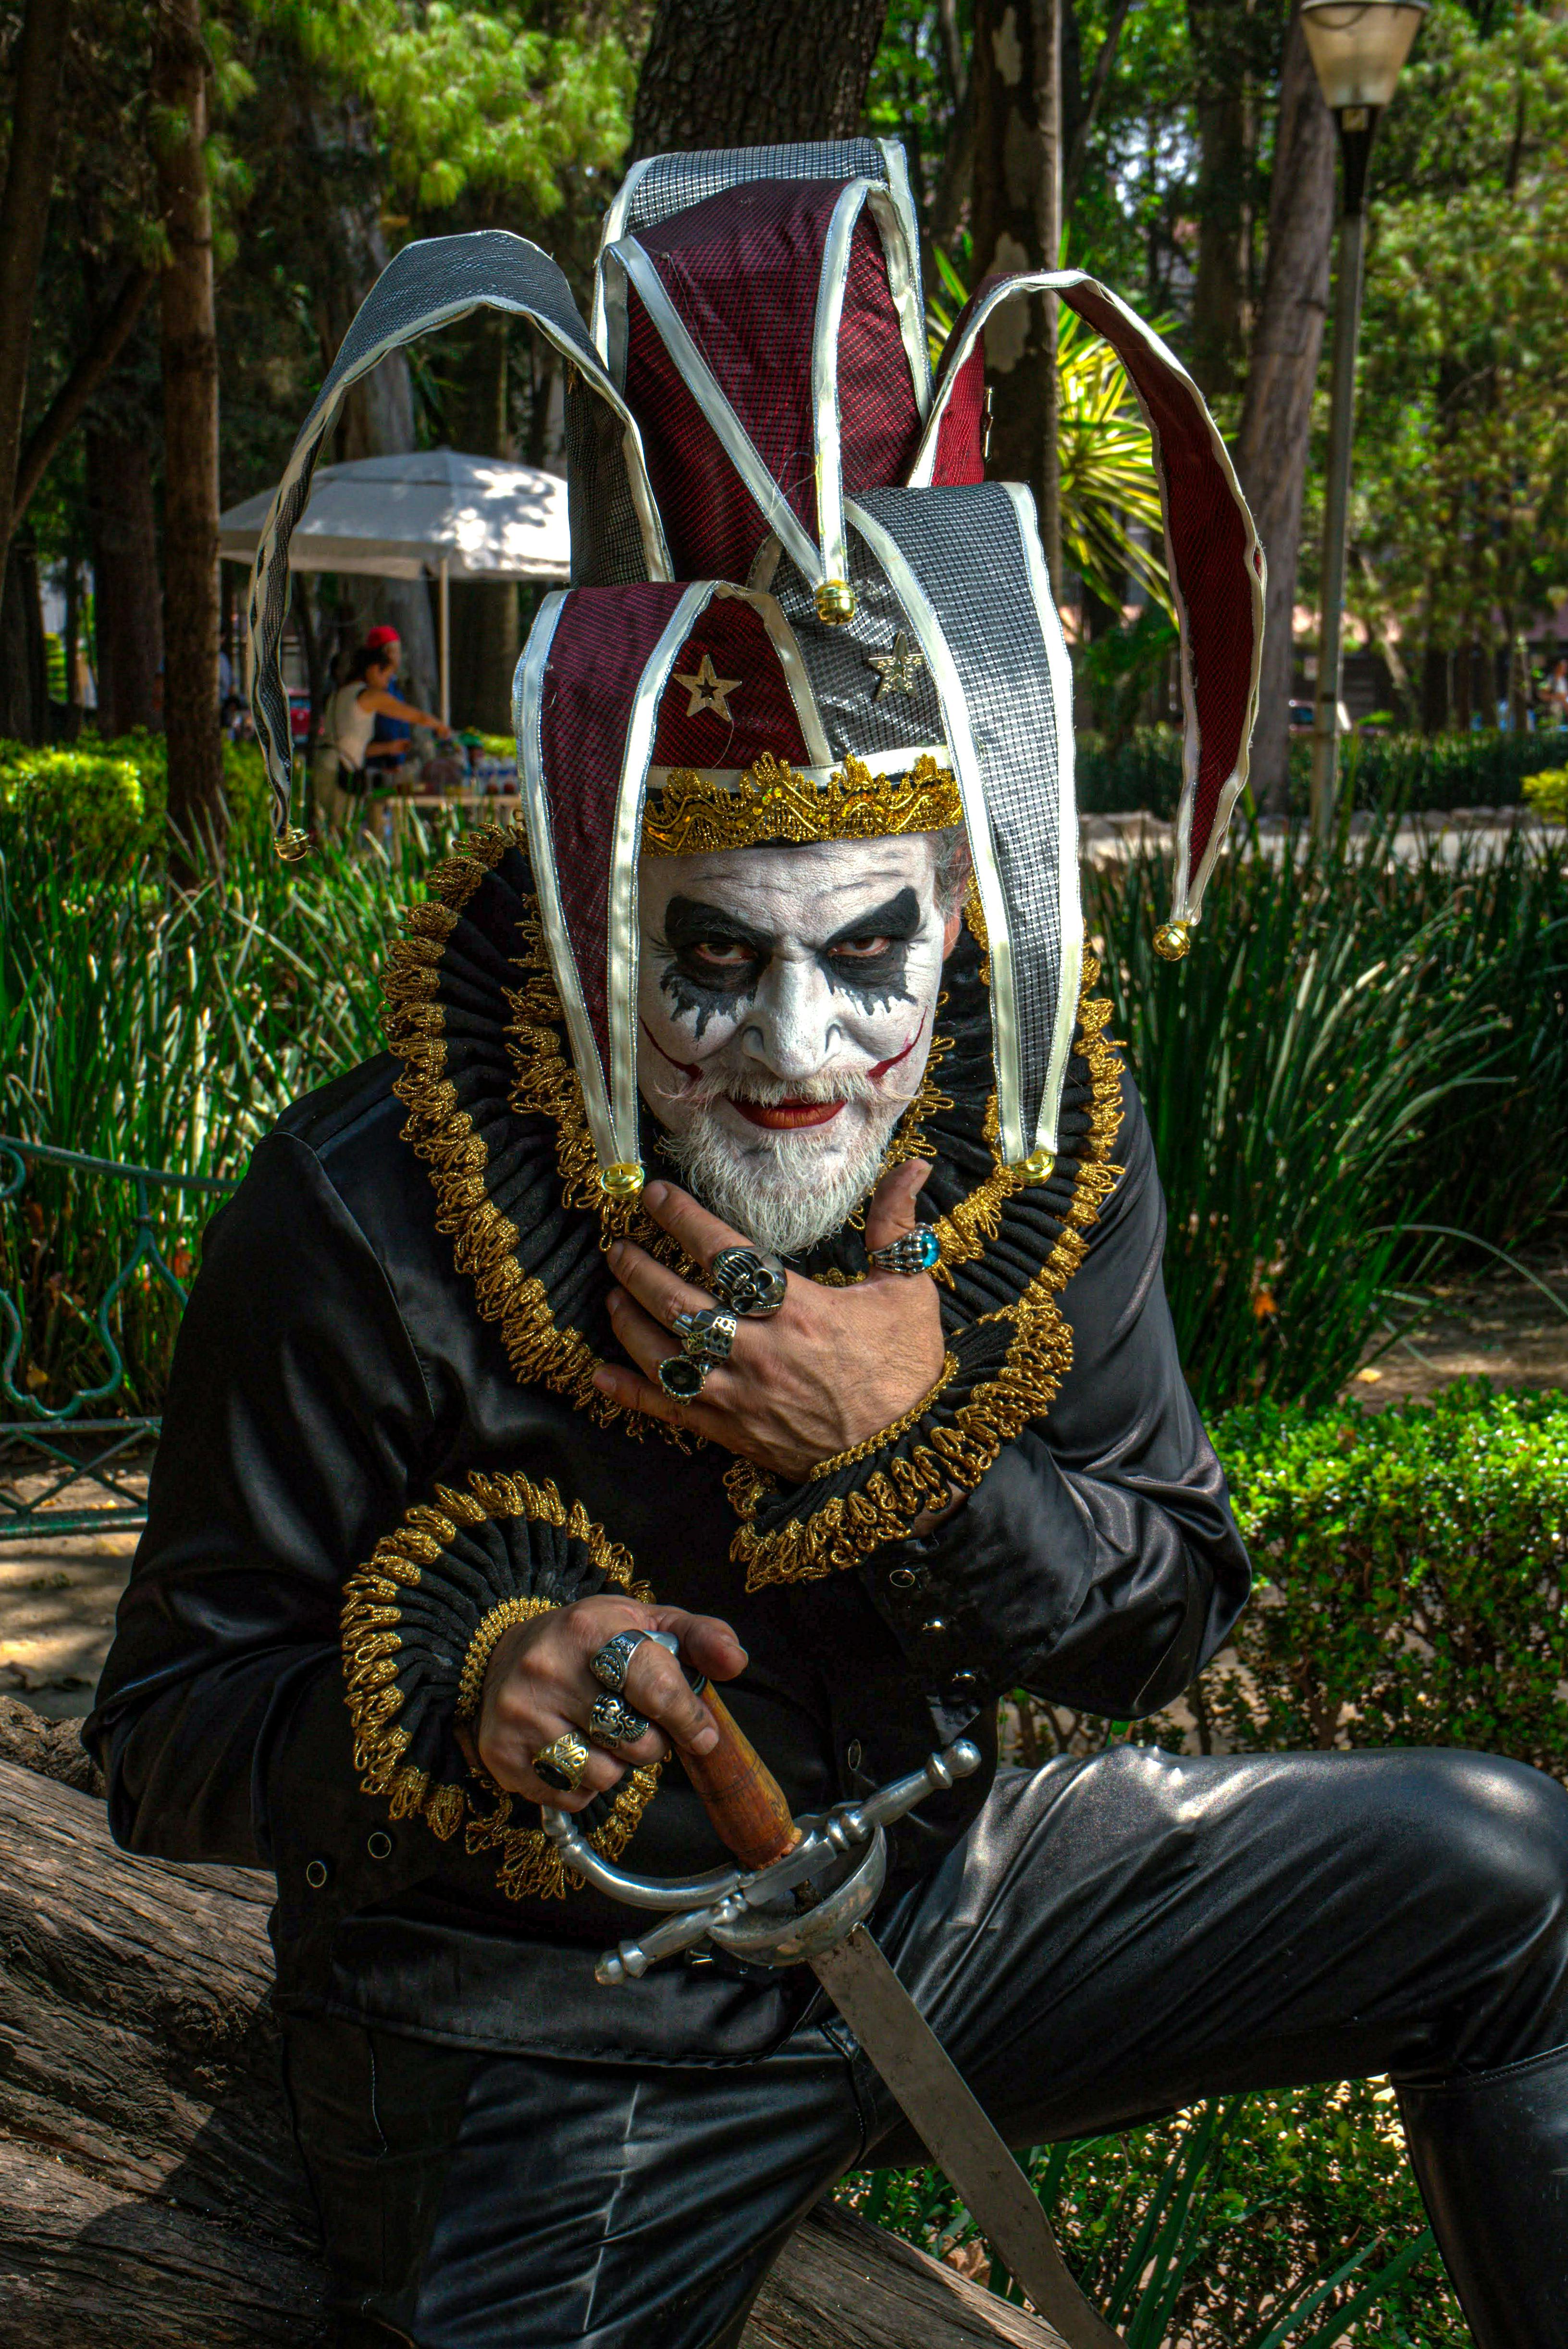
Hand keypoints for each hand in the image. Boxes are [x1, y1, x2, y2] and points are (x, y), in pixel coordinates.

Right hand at [465, 1594, 746, 1813]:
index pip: (654, 1686)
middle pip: (635, 1741)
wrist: (500, 1655)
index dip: (687, 1717)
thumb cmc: (588, 1642)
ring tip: (601, 1733)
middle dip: (651, 1741)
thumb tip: (735, 1662)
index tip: (704, 1735)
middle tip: (637, 1721)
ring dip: (617, 1765)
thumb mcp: (643, 1623)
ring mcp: (520, 1716)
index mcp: (589, 1629)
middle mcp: (548, 1670)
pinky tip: (571, 1749)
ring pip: (604, 1776)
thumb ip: (697, 1638)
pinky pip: (570, 1797)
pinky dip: (583, 1784)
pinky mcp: (502, 1756)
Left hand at [591, 1163, 947, 1480]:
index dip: (682, 1220)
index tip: (654, 1195)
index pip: (725, 1255)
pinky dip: (630, 1394)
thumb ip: (896, 1226)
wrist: (905, 1454)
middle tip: (618, 1247)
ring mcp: (740, 1396)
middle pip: (679, 1303)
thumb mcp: (909, 1291)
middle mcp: (759, 1351)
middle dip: (640, 1270)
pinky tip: (601, 1375)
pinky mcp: (732, 1433)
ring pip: (665, 1355)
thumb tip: (912, 1166)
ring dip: (629, 1323)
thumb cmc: (907, 1370)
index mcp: (799, 1310)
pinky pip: (670, 1411)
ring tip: (613, 1294)